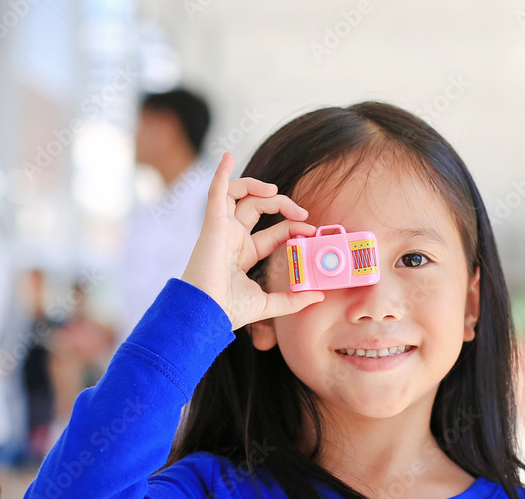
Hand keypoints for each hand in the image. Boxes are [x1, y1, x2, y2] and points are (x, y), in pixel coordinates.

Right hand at [181, 152, 324, 329]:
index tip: (311, 231)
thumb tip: (319, 296)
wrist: (206, 314)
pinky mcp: (213, 224)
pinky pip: (216, 192)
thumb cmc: (228, 311)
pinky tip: (227, 157)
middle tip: (303, 214)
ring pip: (238, 194)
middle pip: (258, 207)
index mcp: (244, 253)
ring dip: (257, 186)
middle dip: (282, 204)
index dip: (293, 227)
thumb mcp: (269, 304)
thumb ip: (294, 299)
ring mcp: (222, 229)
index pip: (273, 231)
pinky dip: (221, 173)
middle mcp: (233, 237)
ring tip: (274, 191)